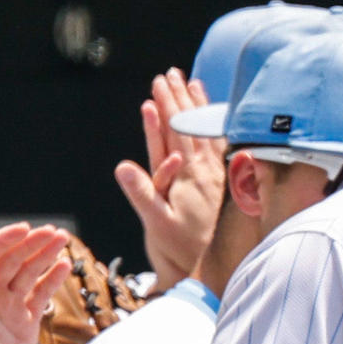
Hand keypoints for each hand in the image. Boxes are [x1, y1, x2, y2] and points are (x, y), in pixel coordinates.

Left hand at [0, 226, 70, 343]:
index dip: (4, 240)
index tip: (24, 229)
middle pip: (12, 260)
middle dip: (32, 244)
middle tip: (53, 233)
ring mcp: (10, 307)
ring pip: (29, 273)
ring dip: (45, 256)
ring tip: (62, 241)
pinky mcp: (27, 322)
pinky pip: (41, 294)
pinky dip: (53, 279)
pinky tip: (64, 266)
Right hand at [117, 70, 220, 289]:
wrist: (207, 269)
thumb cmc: (179, 248)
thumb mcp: (155, 222)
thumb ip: (142, 192)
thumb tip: (123, 166)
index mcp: (189, 176)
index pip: (177, 133)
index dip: (167, 107)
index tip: (159, 85)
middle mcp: (204, 172)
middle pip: (191, 126)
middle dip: (179, 98)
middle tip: (169, 73)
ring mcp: (213, 176)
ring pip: (205, 133)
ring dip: (196, 107)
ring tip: (190, 83)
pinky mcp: (219, 184)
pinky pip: (218, 148)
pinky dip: (212, 128)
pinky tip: (210, 117)